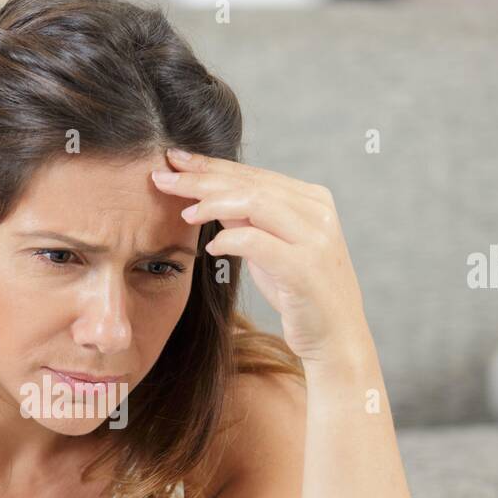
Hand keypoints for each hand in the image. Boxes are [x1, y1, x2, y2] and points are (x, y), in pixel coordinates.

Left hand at [151, 147, 372, 369]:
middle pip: (249, 183)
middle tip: (161, 175)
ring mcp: (314, 238)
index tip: (173, 160)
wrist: (336, 338)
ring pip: (254, 203)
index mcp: (311, 200)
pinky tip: (210, 247)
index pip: (251, 174)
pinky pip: (257, 242)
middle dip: (201, 178)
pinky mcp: (305, 267)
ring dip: (212, 204)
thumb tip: (210, 195)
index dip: (209, 165)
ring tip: (184, 213)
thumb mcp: (270, 250)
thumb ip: (247, 221)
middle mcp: (316, 211)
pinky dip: (230, 240)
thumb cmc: (300, 294)